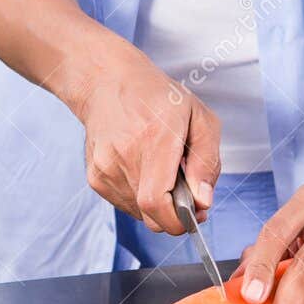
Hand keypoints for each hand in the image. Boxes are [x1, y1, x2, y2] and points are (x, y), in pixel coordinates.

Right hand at [72, 53, 220, 233]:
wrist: (107, 82)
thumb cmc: (156, 97)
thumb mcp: (199, 117)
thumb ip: (207, 162)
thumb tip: (203, 201)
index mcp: (154, 139)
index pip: (156, 203)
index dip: (179, 220)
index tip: (195, 212)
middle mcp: (124, 156)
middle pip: (151, 216)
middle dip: (174, 214)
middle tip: (187, 192)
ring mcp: (105, 169)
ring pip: (139, 214)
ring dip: (157, 204)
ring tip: (162, 171)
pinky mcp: (95, 177)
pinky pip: (126, 204)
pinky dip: (141, 196)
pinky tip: (144, 169)